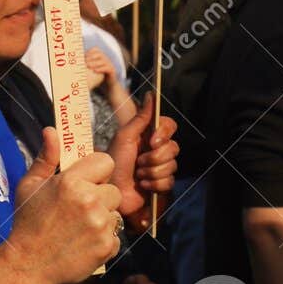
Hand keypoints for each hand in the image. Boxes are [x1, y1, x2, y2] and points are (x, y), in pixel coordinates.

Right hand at [8, 127, 120, 283]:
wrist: (28, 264)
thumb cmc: (27, 222)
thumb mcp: (30, 185)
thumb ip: (46, 157)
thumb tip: (52, 130)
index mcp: (72, 182)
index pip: (105, 161)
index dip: (96, 171)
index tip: (85, 181)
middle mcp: (90, 201)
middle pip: (113, 188)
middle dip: (100, 196)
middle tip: (79, 208)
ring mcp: (101, 225)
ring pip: (115, 212)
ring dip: (103, 217)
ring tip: (80, 226)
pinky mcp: (107, 247)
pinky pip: (116, 235)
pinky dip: (104, 239)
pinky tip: (84, 242)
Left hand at [84, 47, 116, 91]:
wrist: (109, 84)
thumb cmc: (98, 76)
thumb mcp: (92, 69)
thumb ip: (85, 65)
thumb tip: (72, 63)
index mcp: (101, 56)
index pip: (96, 49)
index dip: (89, 52)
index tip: (83, 56)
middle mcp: (106, 59)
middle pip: (99, 54)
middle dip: (91, 57)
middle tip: (84, 62)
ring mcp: (110, 64)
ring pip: (103, 61)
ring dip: (95, 63)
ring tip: (88, 66)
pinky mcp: (112, 70)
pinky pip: (107, 68)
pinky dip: (101, 69)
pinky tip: (95, 71)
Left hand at [109, 95, 178, 216]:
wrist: (108, 190)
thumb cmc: (113, 161)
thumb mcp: (124, 137)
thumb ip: (140, 117)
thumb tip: (151, 94)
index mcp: (148, 135)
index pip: (169, 126)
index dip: (164, 133)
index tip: (152, 141)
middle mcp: (156, 150)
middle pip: (174, 147)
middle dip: (154, 157)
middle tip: (138, 162)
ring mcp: (159, 167)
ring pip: (172, 166)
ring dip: (151, 172)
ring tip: (137, 175)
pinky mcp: (161, 184)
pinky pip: (169, 182)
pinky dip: (154, 185)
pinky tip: (142, 186)